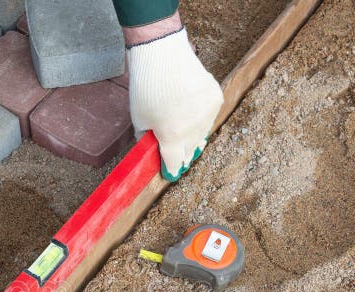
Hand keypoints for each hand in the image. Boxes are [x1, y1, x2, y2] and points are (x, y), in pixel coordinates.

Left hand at [127, 28, 223, 180]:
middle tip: (176, 155)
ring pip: (202, 136)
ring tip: (181, 129)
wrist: (163, 55)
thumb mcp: (138, 119)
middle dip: (181, 155)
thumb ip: (147, 139)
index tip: (168, 172)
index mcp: (172, 137)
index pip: (174, 164)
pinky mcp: (216, 99)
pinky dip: (201, 117)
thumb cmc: (146, 87)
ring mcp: (207, 114)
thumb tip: (153, 150)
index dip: (170, 170)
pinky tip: (189, 109)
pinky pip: (209, 117)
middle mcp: (193, 129)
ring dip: (192, 137)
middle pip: (190, 152)